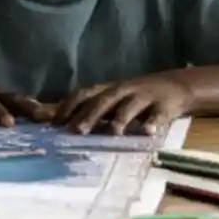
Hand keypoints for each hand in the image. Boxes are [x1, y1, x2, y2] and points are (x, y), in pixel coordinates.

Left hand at [53, 76, 193, 135]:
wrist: (176, 86)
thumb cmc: (132, 97)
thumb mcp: (108, 100)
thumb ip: (82, 110)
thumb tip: (42, 117)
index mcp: (106, 90)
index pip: (83, 94)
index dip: (68, 106)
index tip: (54, 122)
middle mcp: (122, 91)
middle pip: (103, 101)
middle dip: (89, 115)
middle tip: (76, 131)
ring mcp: (143, 97)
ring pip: (129, 106)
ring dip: (120, 119)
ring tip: (113, 132)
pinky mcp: (165, 106)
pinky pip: (158, 115)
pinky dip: (153, 124)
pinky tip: (148, 133)